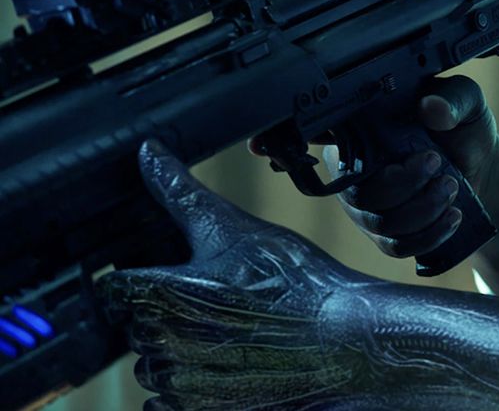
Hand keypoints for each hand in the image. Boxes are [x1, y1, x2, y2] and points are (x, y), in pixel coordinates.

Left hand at [99, 140, 391, 409]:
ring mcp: (175, 386)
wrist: (342, 342)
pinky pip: (165, 404)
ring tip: (230, 330)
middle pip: (137, 325)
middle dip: (168, 311)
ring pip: (153, 364)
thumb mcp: (236, 226)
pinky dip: (188, 385)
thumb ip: (180, 191)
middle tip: (220, 297)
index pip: (114, 286)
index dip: (143, 274)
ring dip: (178, 351)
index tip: (170, 271)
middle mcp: (158, 343)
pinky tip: (228, 362)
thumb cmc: (293, 281)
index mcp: (159, 292)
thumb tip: (148, 154)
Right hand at [324, 75, 498, 261]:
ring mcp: (366, 206)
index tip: (413, 154)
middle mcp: (355, 171)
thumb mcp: (466, 102)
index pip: (338, 150)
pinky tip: (453, 216)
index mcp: (363, 131)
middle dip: (406, 186)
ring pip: (380, 224)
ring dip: (423, 210)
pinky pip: (396, 247)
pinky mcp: (385, 233)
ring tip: (451, 187)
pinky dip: (428, 235)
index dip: (363, 160)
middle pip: (360, 195)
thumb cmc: (464, 127)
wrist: (482, 166)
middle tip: (440, 165)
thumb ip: (452, 99)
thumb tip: (431, 108)